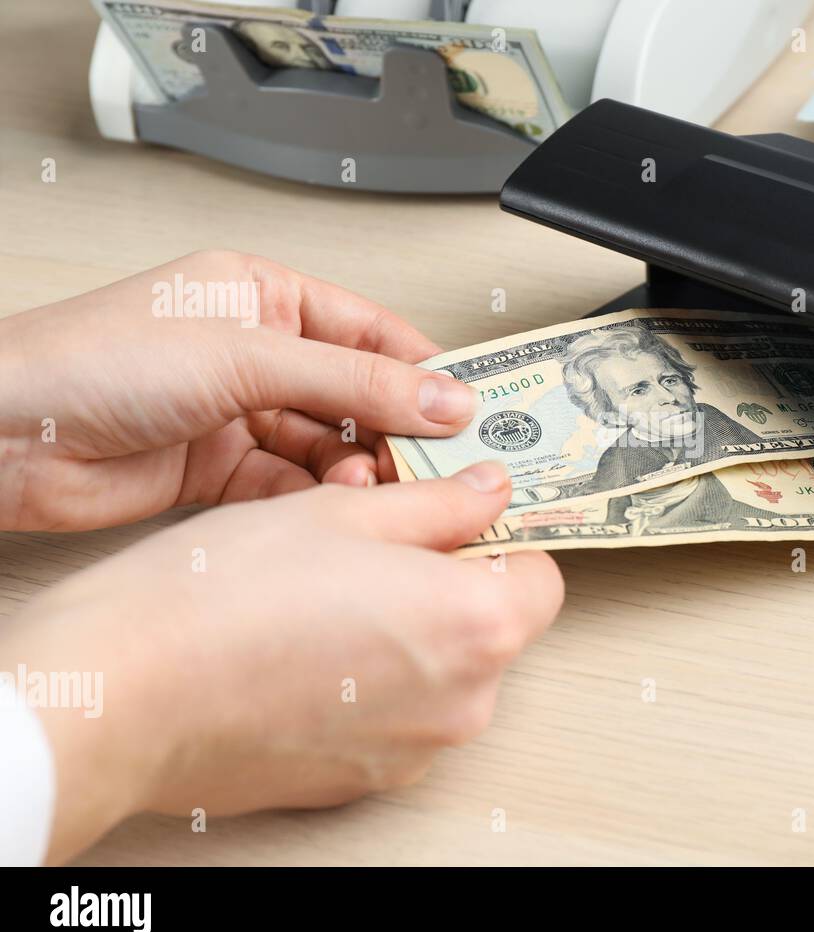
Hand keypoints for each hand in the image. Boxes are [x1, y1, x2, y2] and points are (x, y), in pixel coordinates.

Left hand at [0, 250, 479, 530]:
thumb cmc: (91, 363)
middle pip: (355, 394)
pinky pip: (290, 485)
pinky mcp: (217, 471)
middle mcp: (253, 352)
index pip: (370, 332)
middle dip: (396, 430)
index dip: (426, 370)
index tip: (475, 408)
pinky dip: (315, 500)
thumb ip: (352, 381)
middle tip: (439, 463)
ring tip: (374, 487)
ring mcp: (235, 413)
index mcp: (261, 294)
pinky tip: (332, 508)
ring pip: (327, 445)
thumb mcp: (244, 355)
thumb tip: (442, 397)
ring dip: (354, 470)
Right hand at [1, 466, 563, 863]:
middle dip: (450, 583)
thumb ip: (439, 503)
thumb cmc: (224, 595)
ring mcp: (415, 751)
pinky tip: (305, 652)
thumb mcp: (345, 513)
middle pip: (493, 627)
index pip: (540, 574)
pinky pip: (397, 716)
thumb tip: (490, 491)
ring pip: (443, 672)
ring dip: (408, 634)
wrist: (124, 696)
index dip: (501, 538)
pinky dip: (370, 684)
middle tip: (376, 549)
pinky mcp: (364, 780)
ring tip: (326, 600)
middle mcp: (464, 702)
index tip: (461, 520)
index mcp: (477, 625)